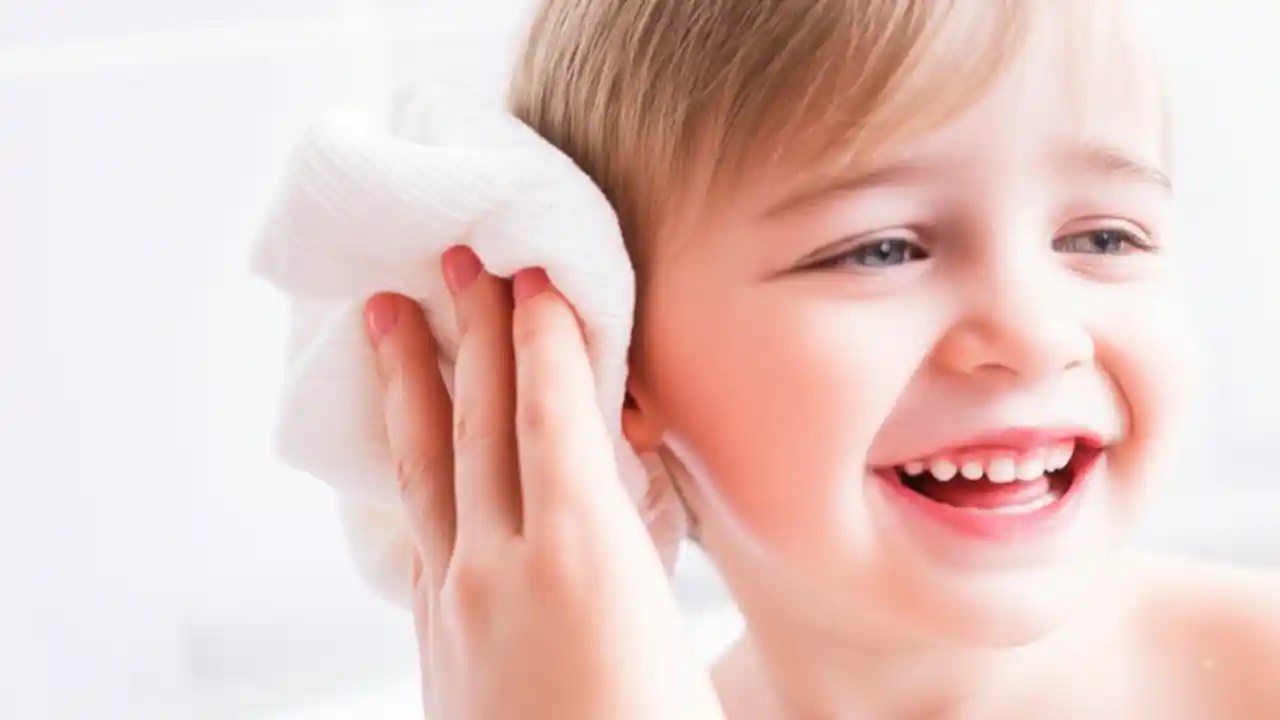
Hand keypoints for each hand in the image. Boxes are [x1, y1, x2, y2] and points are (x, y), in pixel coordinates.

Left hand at [363, 246, 724, 719]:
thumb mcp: (674, 638)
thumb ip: (651, 552)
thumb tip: (643, 491)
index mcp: (584, 560)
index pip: (555, 417)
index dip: (544, 341)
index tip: (531, 276)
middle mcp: (504, 567)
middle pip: (484, 423)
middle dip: (474, 333)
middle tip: (457, 258)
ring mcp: (457, 602)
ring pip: (427, 467)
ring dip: (411, 382)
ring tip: (386, 316)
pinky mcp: (437, 640)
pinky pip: (415, 527)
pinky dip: (409, 468)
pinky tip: (402, 449)